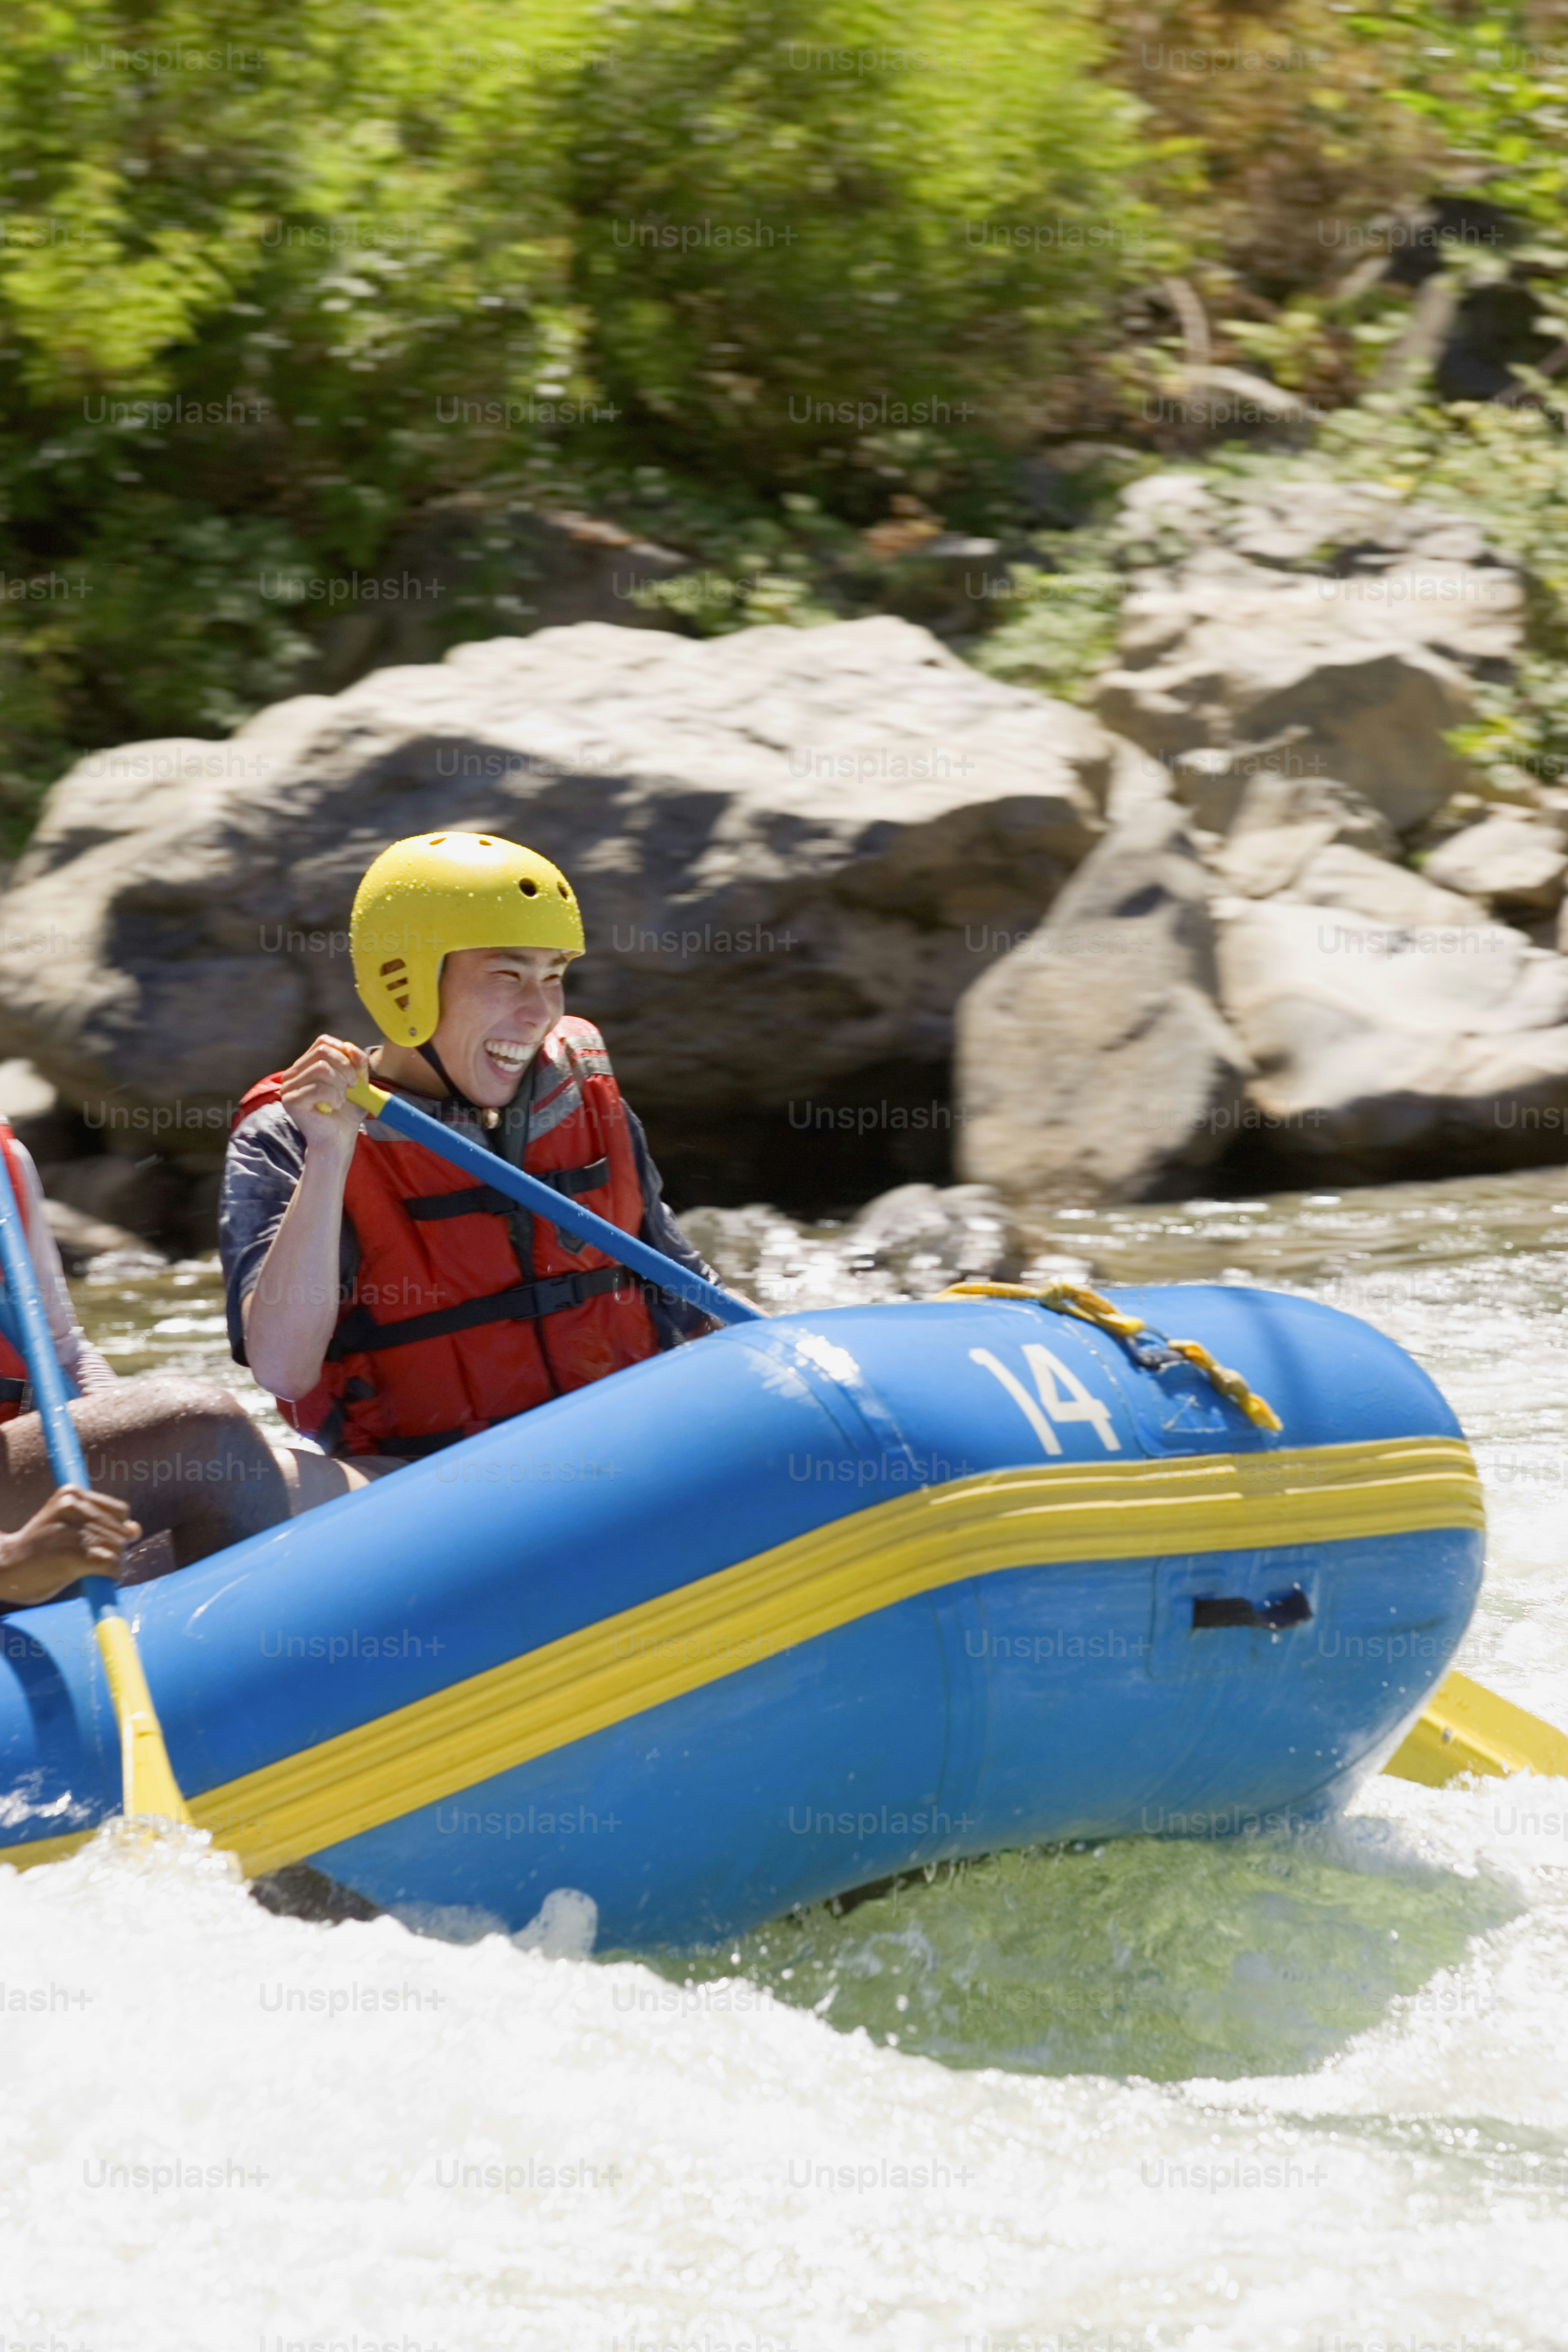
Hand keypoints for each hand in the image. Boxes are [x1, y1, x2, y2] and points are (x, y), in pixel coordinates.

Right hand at [0, 1485, 143, 1606]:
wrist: (3, 1567)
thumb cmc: (40, 1548)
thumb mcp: (69, 1526)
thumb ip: (103, 1524)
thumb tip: (136, 1530)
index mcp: (71, 1493)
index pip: (120, 1512)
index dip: (115, 1531)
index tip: (97, 1543)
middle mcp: (73, 1506)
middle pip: (121, 1531)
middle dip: (114, 1549)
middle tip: (87, 1561)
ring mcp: (73, 1531)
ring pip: (118, 1549)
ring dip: (111, 1563)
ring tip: (85, 1568)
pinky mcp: (75, 1555)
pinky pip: (112, 1565)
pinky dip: (111, 1575)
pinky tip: (95, 1577)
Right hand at [276, 1034, 372, 1154]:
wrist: (339, 1137)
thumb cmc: (347, 1110)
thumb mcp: (358, 1081)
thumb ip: (357, 1062)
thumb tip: (351, 1048)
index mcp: (305, 1065)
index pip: (322, 1042)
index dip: (343, 1051)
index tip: (355, 1071)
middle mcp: (292, 1073)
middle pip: (322, 1052)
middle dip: (345, 1067)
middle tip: (351, 1086)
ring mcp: (288, 1087)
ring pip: (321, 1068)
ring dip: (339, 1084)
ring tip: (341, 1098)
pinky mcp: (291, 1101)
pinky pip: (318, 1088)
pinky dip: (333, 1096)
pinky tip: (334, 1106)